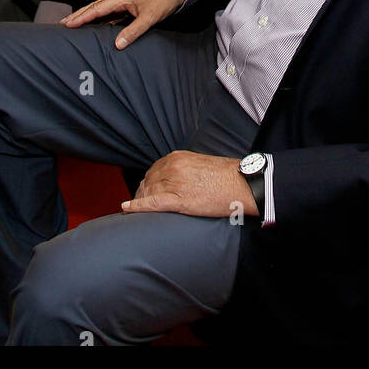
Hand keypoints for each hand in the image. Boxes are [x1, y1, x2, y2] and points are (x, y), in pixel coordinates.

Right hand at [60, 0, 182, 47]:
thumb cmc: (163, 0)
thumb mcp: (149, 17)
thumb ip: (133, 31)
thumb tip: (117, 45)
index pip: (97, 9)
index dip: (82, 17)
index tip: (68, 24)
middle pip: (95, 7)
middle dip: (79, 15)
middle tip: (63, 24)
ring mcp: (124, 2)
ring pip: (102, 10)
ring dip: (89, 17)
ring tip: (75, 25)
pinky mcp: (130, 7)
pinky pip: (111, 14)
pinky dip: (101, 20)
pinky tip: (98, 27)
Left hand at [120, 151, 257, 217]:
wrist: (242, 184)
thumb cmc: (226, 176)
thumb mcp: (200, 164)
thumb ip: (184, 169)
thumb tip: (175, 180)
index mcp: (177, 157)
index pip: (153, 171)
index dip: (146, 183)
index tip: (143, 191)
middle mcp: (172, 167)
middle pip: (148, 182)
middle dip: (141, 194)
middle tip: (137, 204)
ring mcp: (175, 183)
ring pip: (148, 193)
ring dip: (139, 202)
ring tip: (135, 210)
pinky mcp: (179, 200)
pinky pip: (153, 204)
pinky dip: (137, 206)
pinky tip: (127, 208)